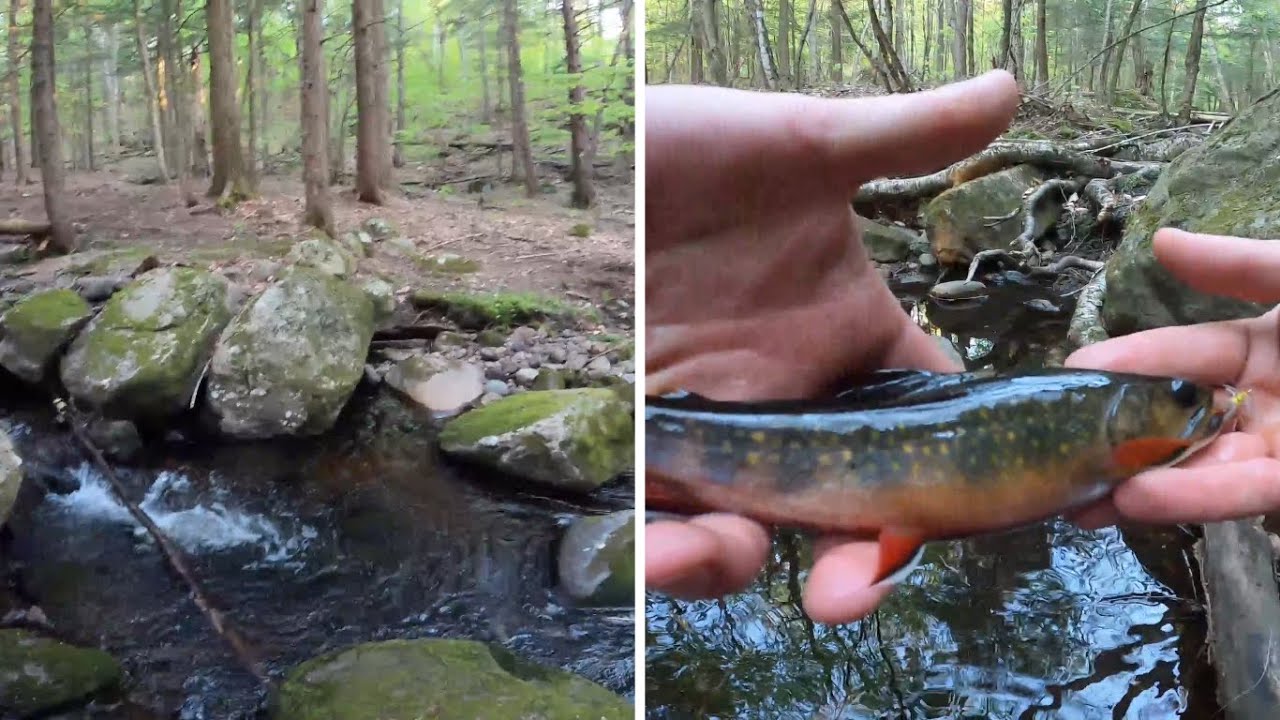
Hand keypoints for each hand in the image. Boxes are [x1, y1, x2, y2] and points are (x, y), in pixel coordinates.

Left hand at [645, 71, 1020, 623]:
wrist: (595, 154)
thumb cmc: (696, 148)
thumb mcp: (799, 146)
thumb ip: (901, 138)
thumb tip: (1007, 90)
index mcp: (846, 338)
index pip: (922, 420)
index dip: (955, 474)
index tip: (968, 515)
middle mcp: (786, 396)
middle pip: (839, 503)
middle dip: (852, 561)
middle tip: (848, 594)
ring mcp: (710, 421)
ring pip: (739, 522)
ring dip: (733, 559)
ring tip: (714, 560)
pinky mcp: (635, 431)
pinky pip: (653, 506)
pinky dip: (655, 538)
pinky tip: (648, 545)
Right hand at [1066, 228, 1279, 528]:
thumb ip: (1242, 266)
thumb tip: (1159, 240)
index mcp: (1266, 345)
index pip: (1176, 355)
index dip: (1125, 361)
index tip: (1069, 367)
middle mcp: (1265, 401)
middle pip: (1172, 419)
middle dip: (1110, 433)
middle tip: (1044, 446)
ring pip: (1197, 466)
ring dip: (1135, 480)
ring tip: (1071, 493)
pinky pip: (1241, 494)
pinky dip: (1191, 499)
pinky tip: (1135, 501)